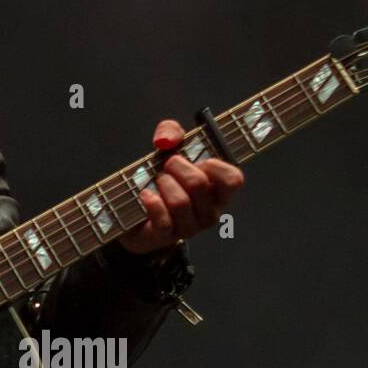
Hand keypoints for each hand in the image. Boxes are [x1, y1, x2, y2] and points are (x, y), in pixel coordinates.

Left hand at [116, 119, 245, 256]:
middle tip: (168, 166)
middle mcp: (209, 211)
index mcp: (218, 190)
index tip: (198, 160)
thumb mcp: (167, 149)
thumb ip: (170, 132)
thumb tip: (166, 139)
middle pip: (198, 184)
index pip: (233, 179)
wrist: (133, 211)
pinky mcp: (167, 236)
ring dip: (163, 184)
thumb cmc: (161, 178)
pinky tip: (145, 194)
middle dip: (177, 166)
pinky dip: (151, 202)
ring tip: (157, 181)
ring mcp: (190, 226)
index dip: (214, 165)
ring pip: (180, 202)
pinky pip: (163, 219)